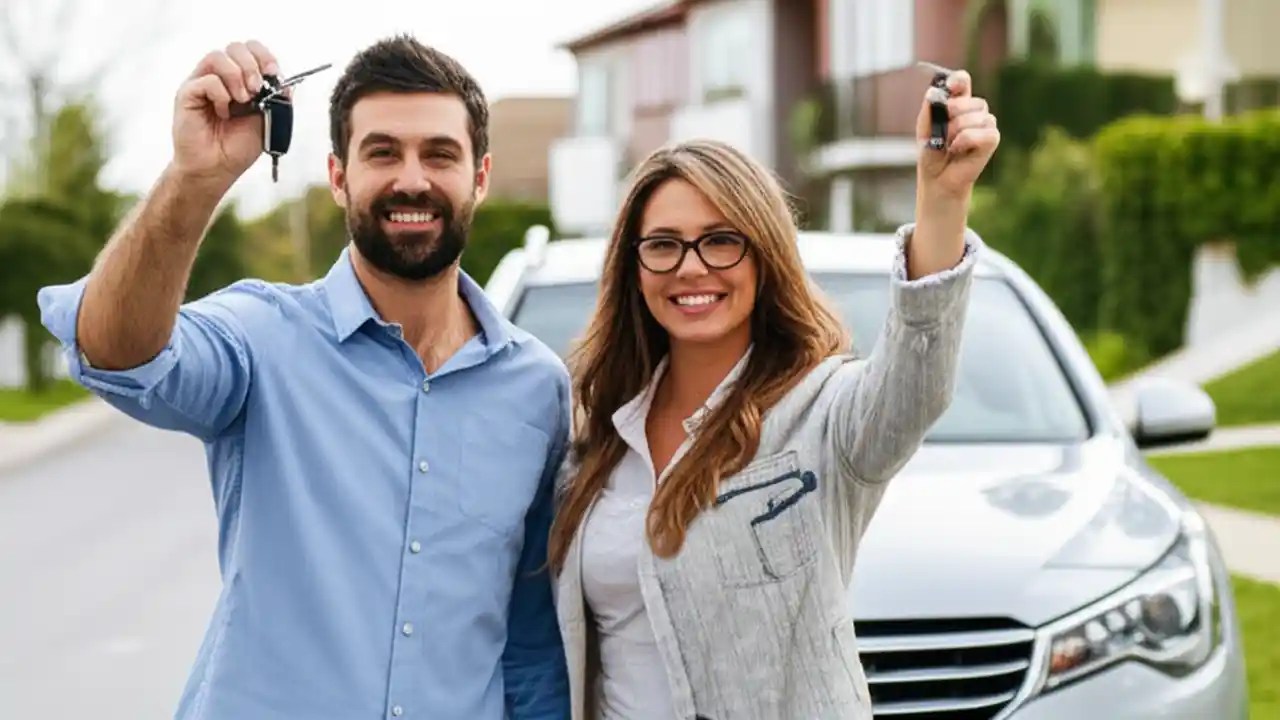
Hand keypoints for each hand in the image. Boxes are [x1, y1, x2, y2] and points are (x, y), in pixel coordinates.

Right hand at [171, 40, 281, 190]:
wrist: (216, 169)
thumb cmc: (237, 147)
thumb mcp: (266, 121)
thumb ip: (276, 100)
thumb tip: (285, 83)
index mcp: (241, 80)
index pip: (251, 50)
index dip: (264, 56)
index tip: (273, 73)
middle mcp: (220, 77)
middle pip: (235, 48)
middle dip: (251, 65)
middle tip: (256, 89)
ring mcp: (202, 83)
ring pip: (218, 57)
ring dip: (236, 77)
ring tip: (242, 101)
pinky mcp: (188, 93)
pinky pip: (206, 80)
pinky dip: (221, 94)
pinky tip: (223, 112)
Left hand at [915, 69, 999, 203]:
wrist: (937, 179)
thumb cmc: (932, 153)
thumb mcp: (925, 129)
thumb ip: (929, 109)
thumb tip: (934, 92)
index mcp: (957, 103)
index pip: (963, 81)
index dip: (958, 80)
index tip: (950, 86)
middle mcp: (974, 111)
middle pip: (971, 100)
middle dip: (954, 112)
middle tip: (943, 131)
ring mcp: (986, 124)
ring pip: (977, 116)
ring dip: (957, 130)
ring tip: (949, 145)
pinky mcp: (992, 139)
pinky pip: (983, 133)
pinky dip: (966, 140)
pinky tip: (958, 149)